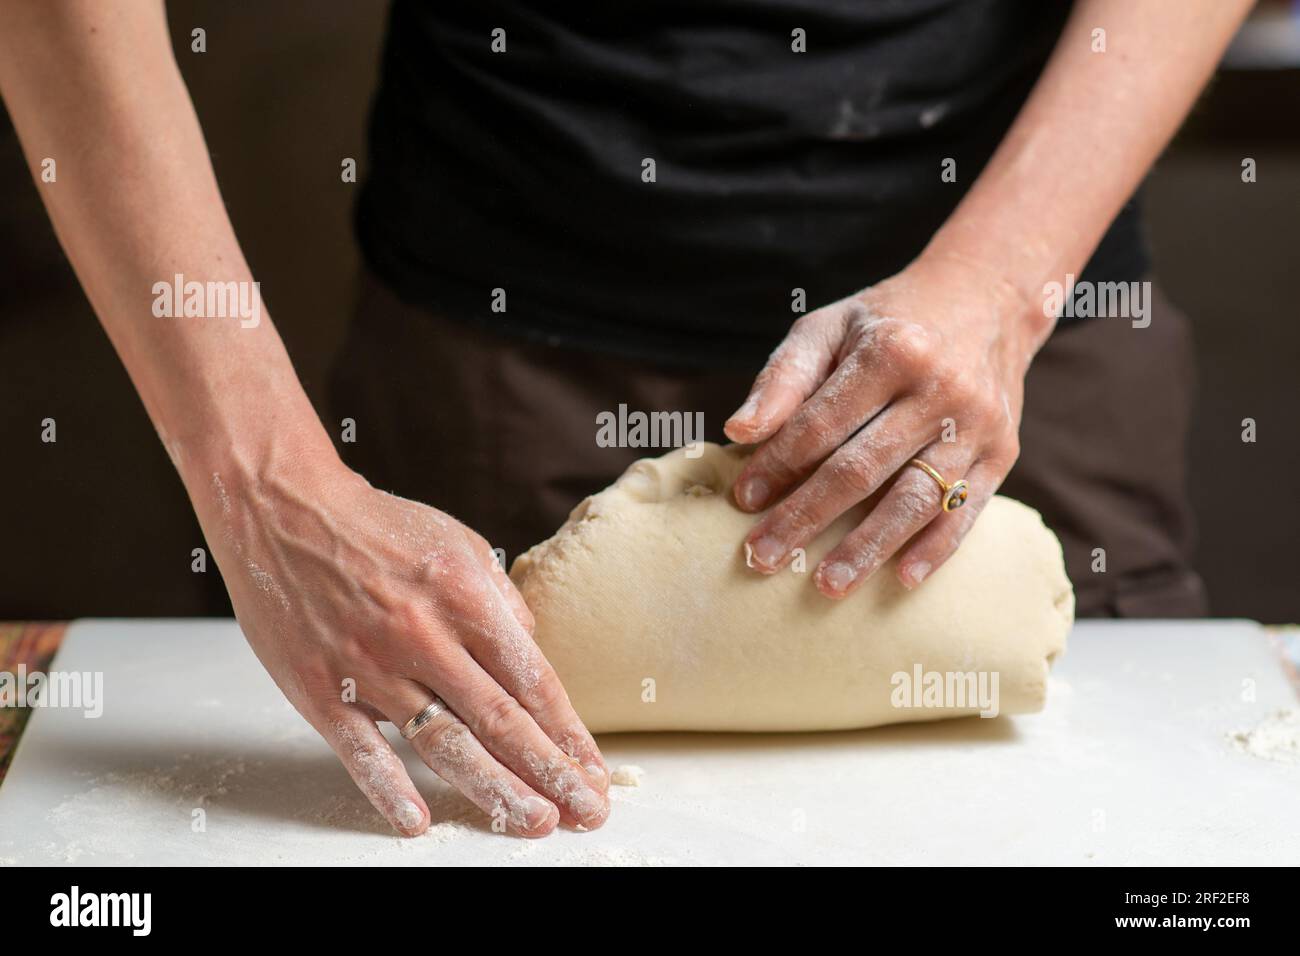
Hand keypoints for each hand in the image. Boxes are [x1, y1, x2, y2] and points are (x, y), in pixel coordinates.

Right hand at [206, 457, 608, 836]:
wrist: (284, 509)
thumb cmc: (378, 528)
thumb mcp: (459, 543)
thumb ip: (499, 601)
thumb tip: (531, 652)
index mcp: (465, 597)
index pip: (532, 680)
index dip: (568, 732)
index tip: (592, 769)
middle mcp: (425, 635)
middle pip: (500, 720)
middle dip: (550, 772)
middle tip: (587, 811)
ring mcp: (371, 666)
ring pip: (443, 743)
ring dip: (494, 790)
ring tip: (533, 822)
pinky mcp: (319, 688)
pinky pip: (360, 750)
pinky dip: (389, 789)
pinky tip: (418, 822)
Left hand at [724, 254, 1051, 597]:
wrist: (986, 302)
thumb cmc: (888, 322)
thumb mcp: (830, 326)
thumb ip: (783, 377)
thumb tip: (739, 432)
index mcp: (891, 351)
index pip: (820, 424)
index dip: (777, 465)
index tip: (742, 500)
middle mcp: (940, 389)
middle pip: (861, 469)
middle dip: (805, 517)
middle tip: (762, 557)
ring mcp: (977, 426)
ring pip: (914, 499)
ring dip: (868, 547)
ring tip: (826, 585)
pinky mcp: (1003, 453)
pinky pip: (967, 510)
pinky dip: (936, 548)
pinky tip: (901, 579)